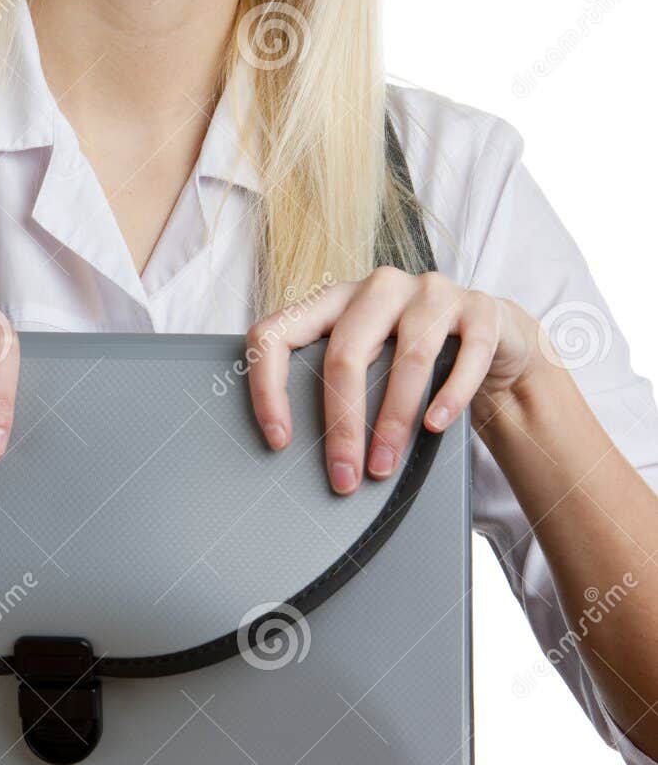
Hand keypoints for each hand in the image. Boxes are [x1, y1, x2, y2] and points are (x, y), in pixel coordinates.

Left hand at [245, 267, 538, 493]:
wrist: (495, 341)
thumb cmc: (416, 360)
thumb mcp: (370, 364)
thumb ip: (338, 387)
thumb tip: (309, 456)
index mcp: (335, 300)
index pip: (278, 333)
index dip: (269, 387)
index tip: (279, 440)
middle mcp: (378, 287)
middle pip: (346, 353)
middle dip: (342, 424)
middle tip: (344, 476)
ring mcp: (430, 292)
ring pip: (408, 357)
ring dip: (394, 421)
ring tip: (385, 466)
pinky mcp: (480, 308)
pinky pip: (467, 353)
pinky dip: (450, 395)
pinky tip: (436, 425)